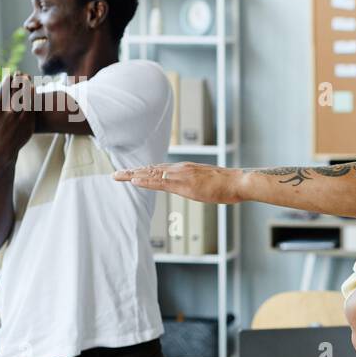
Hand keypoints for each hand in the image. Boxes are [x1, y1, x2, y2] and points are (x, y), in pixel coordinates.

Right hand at [0, 71, 34, 157]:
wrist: (3, 150)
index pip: (3, 90)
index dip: (8, 80)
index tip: (10, 74)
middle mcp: (10, 112)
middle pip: (16, 91)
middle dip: (18, 80)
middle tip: (20, 73)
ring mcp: (21, 117)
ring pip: (26, 97)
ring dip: (27, 85)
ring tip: (27, 77)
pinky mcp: (29, 122)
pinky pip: (33, 106)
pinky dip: (33, 97)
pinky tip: (33, 89)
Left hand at [112, 161, 242, 202]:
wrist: (239, 182)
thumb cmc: (229, 184)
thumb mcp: (210, 183)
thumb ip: (199, 183)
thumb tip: (198, 187)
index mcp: (186, 169)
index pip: (160, 169)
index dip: (144, 172)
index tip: (131, 174)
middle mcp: (181, 169)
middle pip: (152, 170)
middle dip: (133, 172)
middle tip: (116, 174)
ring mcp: (182, 175)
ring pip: (152, 174)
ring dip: (133, 175)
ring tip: (118, 176)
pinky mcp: (184, 184)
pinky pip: (160, 183)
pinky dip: (146, 181)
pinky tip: (134, 181)